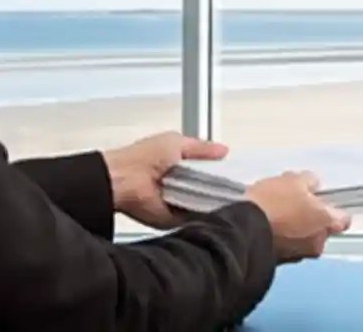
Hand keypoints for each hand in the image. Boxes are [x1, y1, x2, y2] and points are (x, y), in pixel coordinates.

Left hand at [102, 131, 226, 228]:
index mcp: (179, 164)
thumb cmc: (142, 158)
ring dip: (214, 202)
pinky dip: (204, 215)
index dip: (221, 170)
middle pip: (210, 188)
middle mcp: (179, 184)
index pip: (208, 169)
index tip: (238, 173)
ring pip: (205, 205)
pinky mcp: (174, 220)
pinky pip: (195, 219)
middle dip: (221, 187)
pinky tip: (215, 210)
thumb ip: (201, 148)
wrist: (124, 182)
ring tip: (228, 198)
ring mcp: (178, 203)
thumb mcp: (177, 142)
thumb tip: (223, 150)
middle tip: (237, 188)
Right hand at [244, 171, 351, 262]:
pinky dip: (279, 236)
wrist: (243, 230)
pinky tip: (265, 222)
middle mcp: (316, 244)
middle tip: (293, 200)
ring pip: (301, 238)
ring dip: (292, 227)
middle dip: (309, 216)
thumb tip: (312, 184)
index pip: (343, 219)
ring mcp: (297, 255)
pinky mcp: (279, 261)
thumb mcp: (293, 181)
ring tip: (274, 209)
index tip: (321, 199)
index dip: (333, 208)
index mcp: (327, 223)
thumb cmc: (273, 206)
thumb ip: (309, 181)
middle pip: (320, 229)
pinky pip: (284, 246)